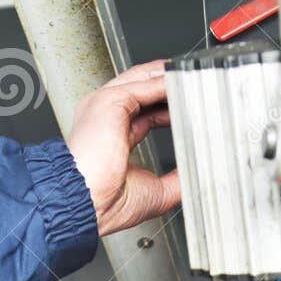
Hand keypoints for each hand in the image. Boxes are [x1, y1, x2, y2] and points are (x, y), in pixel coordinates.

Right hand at [66, 59, 179, 235]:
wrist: (85, 203)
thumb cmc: (103, 203)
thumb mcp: (155, 192)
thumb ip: (176, 179)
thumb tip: (195, 174)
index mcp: (110, 139)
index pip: (143, 114)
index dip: (167, 110)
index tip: (188, 112)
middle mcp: (104, 119)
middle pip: (142, 92)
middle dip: (168, 88)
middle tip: (196, 89)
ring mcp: (105, 107)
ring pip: (141, 80)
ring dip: (168, 78)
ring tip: (193, 77)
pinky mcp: (109, 100)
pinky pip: (143, 84)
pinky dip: (165, 82)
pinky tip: (183, 81)